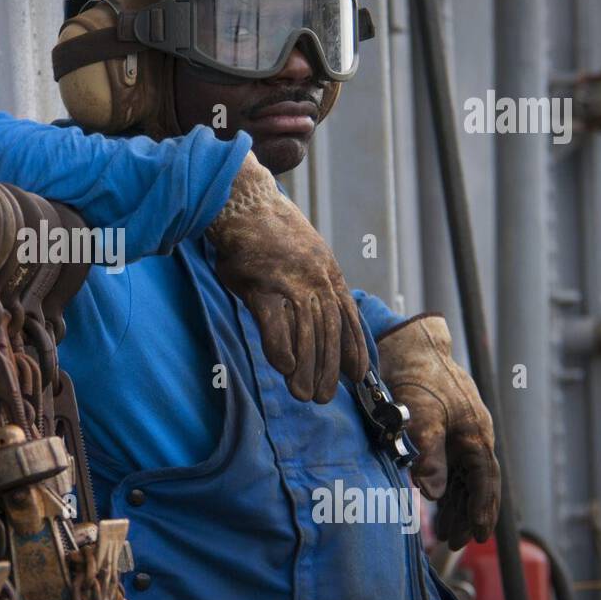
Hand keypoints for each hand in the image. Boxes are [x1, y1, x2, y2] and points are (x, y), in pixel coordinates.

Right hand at [206, 153, 368, 402]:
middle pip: (328, 332)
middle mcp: (316, 278)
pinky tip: (284, 367)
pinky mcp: (261, 284)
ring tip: (303, 393)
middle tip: (322, 397)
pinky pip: (273, 321)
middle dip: (327, 368)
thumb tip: (321, 314)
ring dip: (306, 367)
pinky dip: (280, 346)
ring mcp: (290, 280)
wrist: (244, 202)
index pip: (347, 317)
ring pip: (305, 332)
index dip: (353, 348)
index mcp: (328, 272)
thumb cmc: (268, 232)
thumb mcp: (305, 254)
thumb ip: (315, 283)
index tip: (356, 374)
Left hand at [377, 313, 499, 549]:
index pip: (486, 480)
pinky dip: (446, 488)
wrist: (410, 348)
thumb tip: (432, 493)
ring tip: (446, 534)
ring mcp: (460, 434)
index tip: (478, 536)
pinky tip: (438, 505)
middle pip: (476, 485)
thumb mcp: (421, 416)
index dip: (484, 509)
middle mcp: (473, 436)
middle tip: (456, 543)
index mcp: (476, 434)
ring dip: (457, 506)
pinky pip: (451, 467)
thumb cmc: (418, 378)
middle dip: (469, 515)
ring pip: (464, 479)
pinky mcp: (445, 432)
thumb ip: (428, 454)